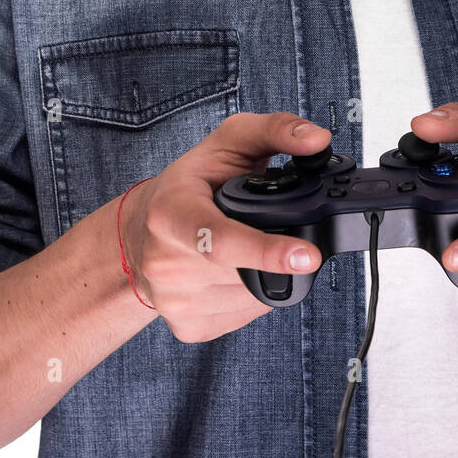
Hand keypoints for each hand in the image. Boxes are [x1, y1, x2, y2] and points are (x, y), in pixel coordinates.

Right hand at [117, 112, 331, 341]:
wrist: (141, 231)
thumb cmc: (188, 185)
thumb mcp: (228, 142)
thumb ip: (275, 130)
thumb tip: (316, 140)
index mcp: (170, 213)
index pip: (221, 239)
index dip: (266, 250)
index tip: (306, 255)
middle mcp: (166, 262)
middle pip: (249, 269)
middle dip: (275, 250)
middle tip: (273, 226)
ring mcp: (175, 301)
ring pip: (256, 296)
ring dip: (267, 272)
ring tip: (248, 244)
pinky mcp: (189, 327)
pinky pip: (248, 314)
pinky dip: (256, 292)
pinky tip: (239, 269)